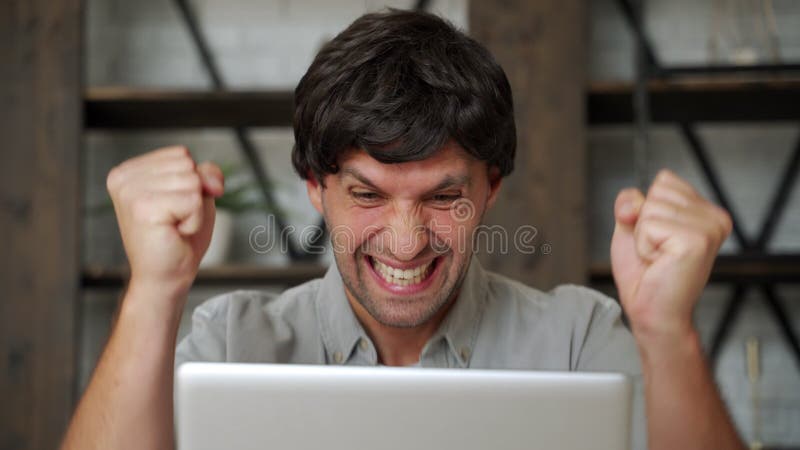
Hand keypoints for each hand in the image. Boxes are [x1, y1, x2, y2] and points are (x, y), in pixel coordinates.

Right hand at [107, 146, 223, 295]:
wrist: (167, 276)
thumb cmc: (179, 237)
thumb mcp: (197, 195)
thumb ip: (205, 174)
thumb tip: (212, 180)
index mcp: (130, 170)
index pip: (181, 154)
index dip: (190, 183)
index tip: (172, 207)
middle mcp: (123, 177)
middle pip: (187, 164)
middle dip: (193, 196)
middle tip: (173, 220)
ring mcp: (130, 192)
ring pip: (192, 181)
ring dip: (193, 209)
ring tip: (173, 226)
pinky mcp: (143, 208)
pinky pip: (193, 200)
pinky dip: (193, 219)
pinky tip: (174, 232)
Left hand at [611, 170, 731, 341]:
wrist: (653, 312)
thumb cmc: (646, 275)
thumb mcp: (632, 227)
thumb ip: (629, 202)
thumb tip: (631, 203)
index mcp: (706, 211)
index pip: (664, 180)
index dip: (646, 209)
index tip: (659, 239)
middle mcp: (714, 217)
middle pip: (656, 191)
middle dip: (643, 223)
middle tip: (657, 252)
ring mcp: (708, 228)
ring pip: (650, 207)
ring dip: (643, 236)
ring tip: (659, 258)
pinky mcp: (696, 241)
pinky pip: (648, 225)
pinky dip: (644, 245)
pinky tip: (659, 262)